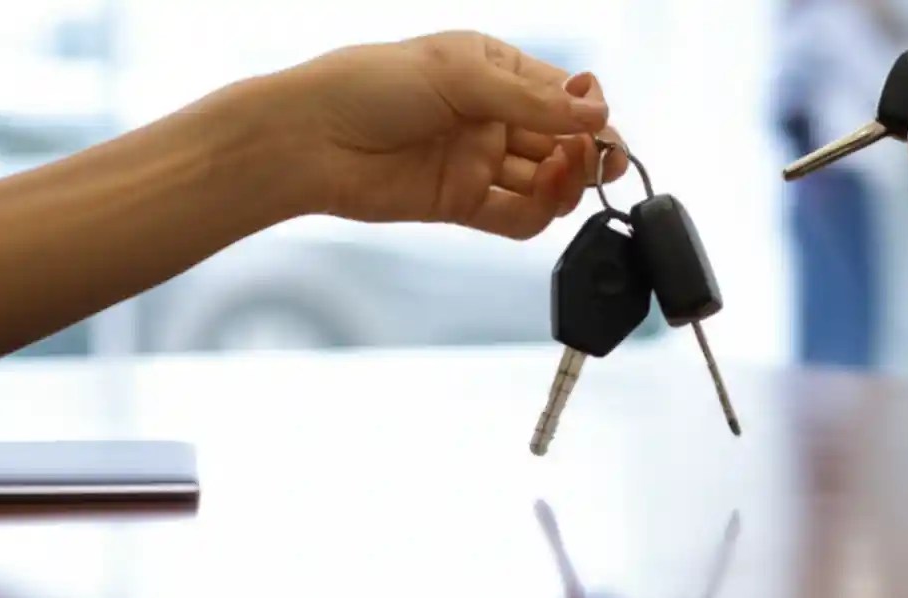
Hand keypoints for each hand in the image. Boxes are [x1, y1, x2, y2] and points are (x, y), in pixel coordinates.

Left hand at [270, 30, 628, 238]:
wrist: (309, 138)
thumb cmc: (370, 85)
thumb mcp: (460, 75)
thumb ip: (532, 99)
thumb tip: (597, 113)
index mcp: (494, 70)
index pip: (564, 93)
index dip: (589, 110)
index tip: (598, 121)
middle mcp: (491, 116)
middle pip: (562, 141)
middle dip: (588, 152)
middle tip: (598, 159)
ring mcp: (478, 162)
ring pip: (546, 183)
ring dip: (567, 182)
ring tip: (561, 173)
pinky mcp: (462, 203)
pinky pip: (517, 217)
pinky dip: (540, 213)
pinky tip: (543, 197)